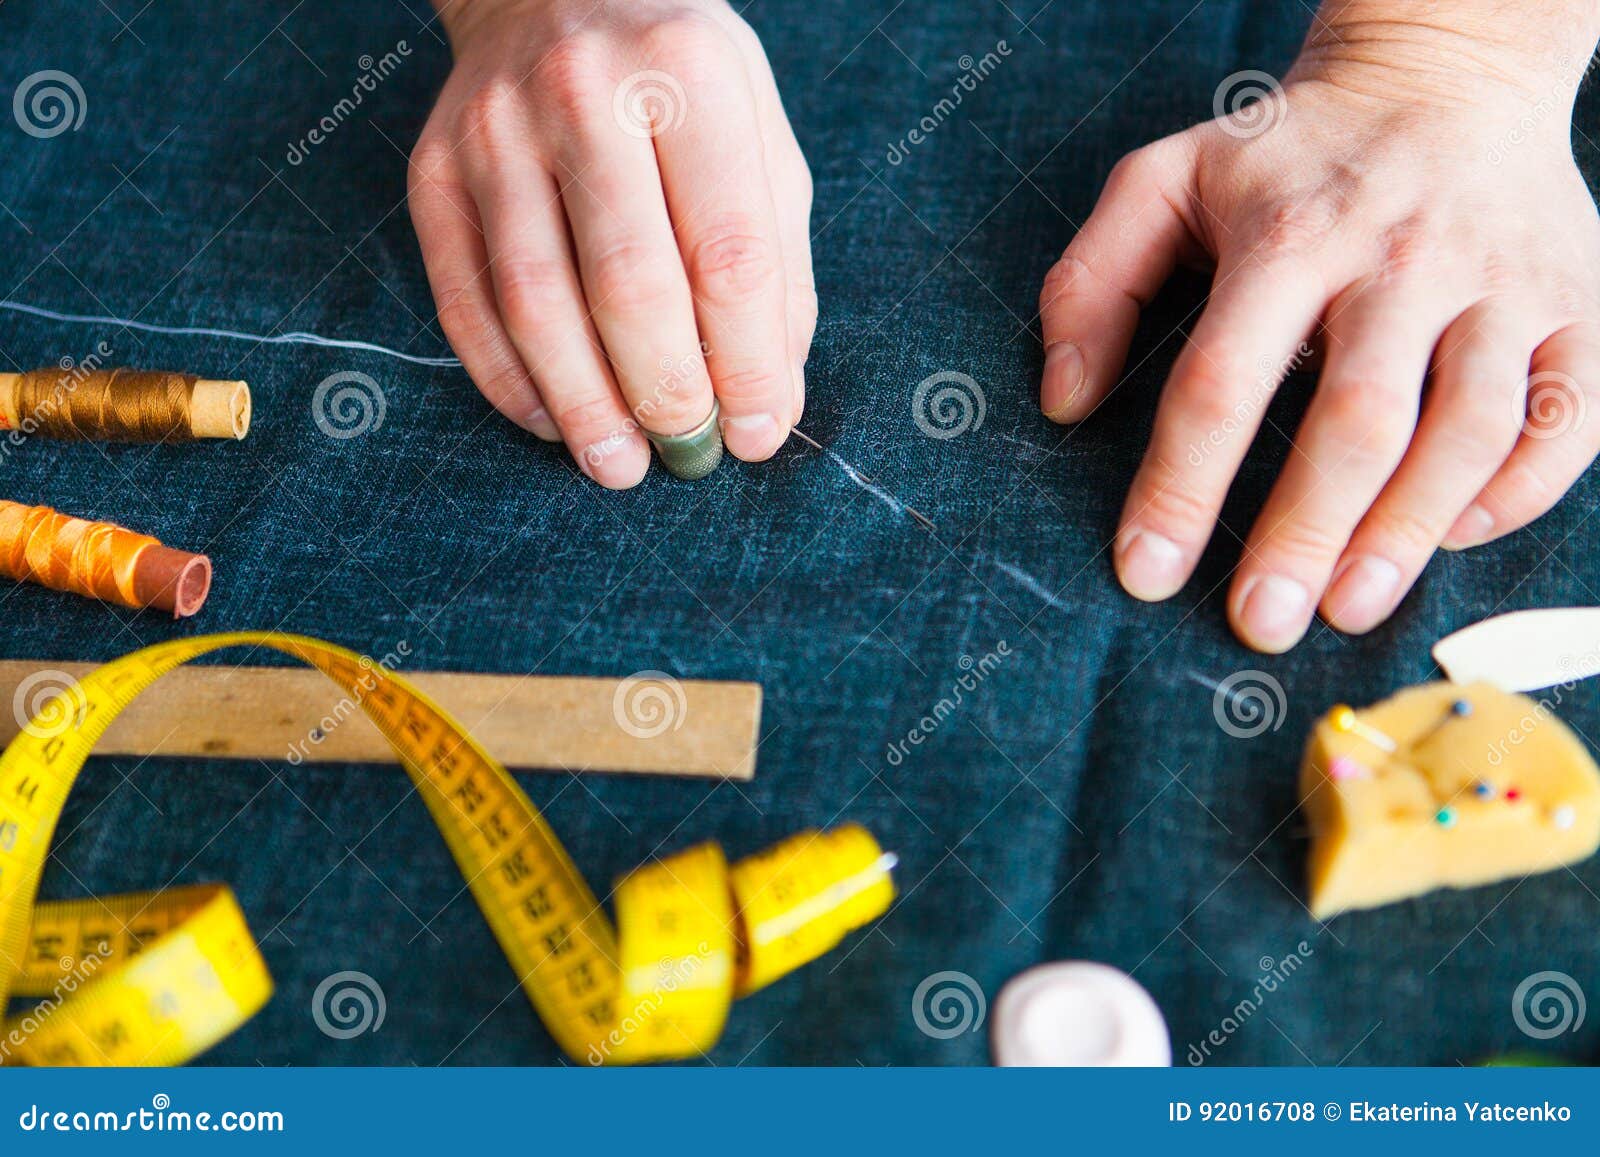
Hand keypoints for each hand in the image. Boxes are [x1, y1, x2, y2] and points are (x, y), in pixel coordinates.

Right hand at [410, 0, 813, 485]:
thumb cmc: (676, 83)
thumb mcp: (756, 137)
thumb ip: (775, 262)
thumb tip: (770, 395)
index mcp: (687, 76)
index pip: (728, 252)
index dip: (748, 363)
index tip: (761, 432)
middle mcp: (583, 94)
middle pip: (629, 284)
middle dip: (667, 392)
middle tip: (690, 454)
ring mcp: (494, 133)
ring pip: (536, 302)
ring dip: (584, 406)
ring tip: (621, 465)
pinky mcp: (434, 173)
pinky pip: (464, 300)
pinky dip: (509, 380)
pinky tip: (554, 422)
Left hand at [1039, 14, 1599, 650]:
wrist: (1447, 74)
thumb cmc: (1288, 154)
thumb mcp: (1163, 182)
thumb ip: (1091, 282)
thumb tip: (1064, 402)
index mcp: (1290, 232)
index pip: (1222, 380)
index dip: (1179, 487)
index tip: (1144, 572)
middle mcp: (1405, 256)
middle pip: (1356, 420)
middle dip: (1302, 535)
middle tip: (1258, 623)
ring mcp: (1505, 279)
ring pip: (1469, 428)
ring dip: (1407, 533)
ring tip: (1347, 610)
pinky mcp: (1578, 302)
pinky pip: (1567, 416)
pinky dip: (1517, 491)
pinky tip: (1453, 536)